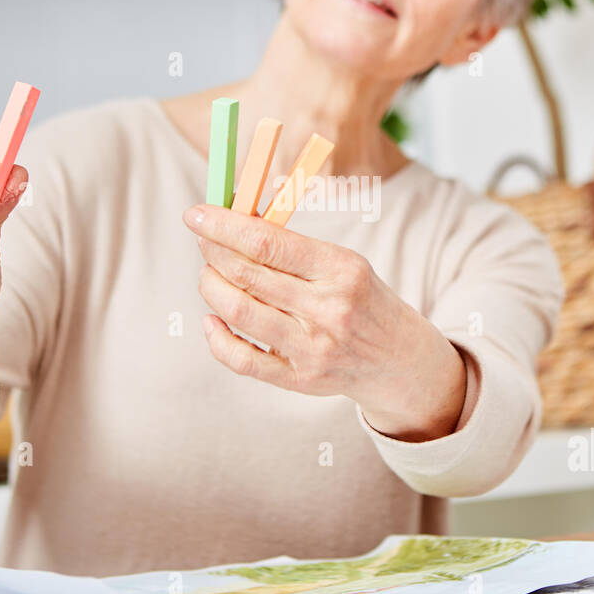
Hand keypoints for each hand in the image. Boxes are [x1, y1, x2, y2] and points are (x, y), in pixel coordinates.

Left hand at [183, 204, 472, 441]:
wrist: (397, 359)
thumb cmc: (361, 299)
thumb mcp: (342, 263)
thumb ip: (292, 249)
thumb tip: (232, 224)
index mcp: (341, 270)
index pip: (269, 242)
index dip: (224, 226)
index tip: (196, 214)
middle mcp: (328, 310)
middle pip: (248, 275)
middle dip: (213, 251)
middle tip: (203, 239)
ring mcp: (313, 348)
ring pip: (238, 312)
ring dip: (210, 286)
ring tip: (209, 274)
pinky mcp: (299, 378)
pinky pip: (242, 359)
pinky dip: (216, 337)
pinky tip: (211, 319)